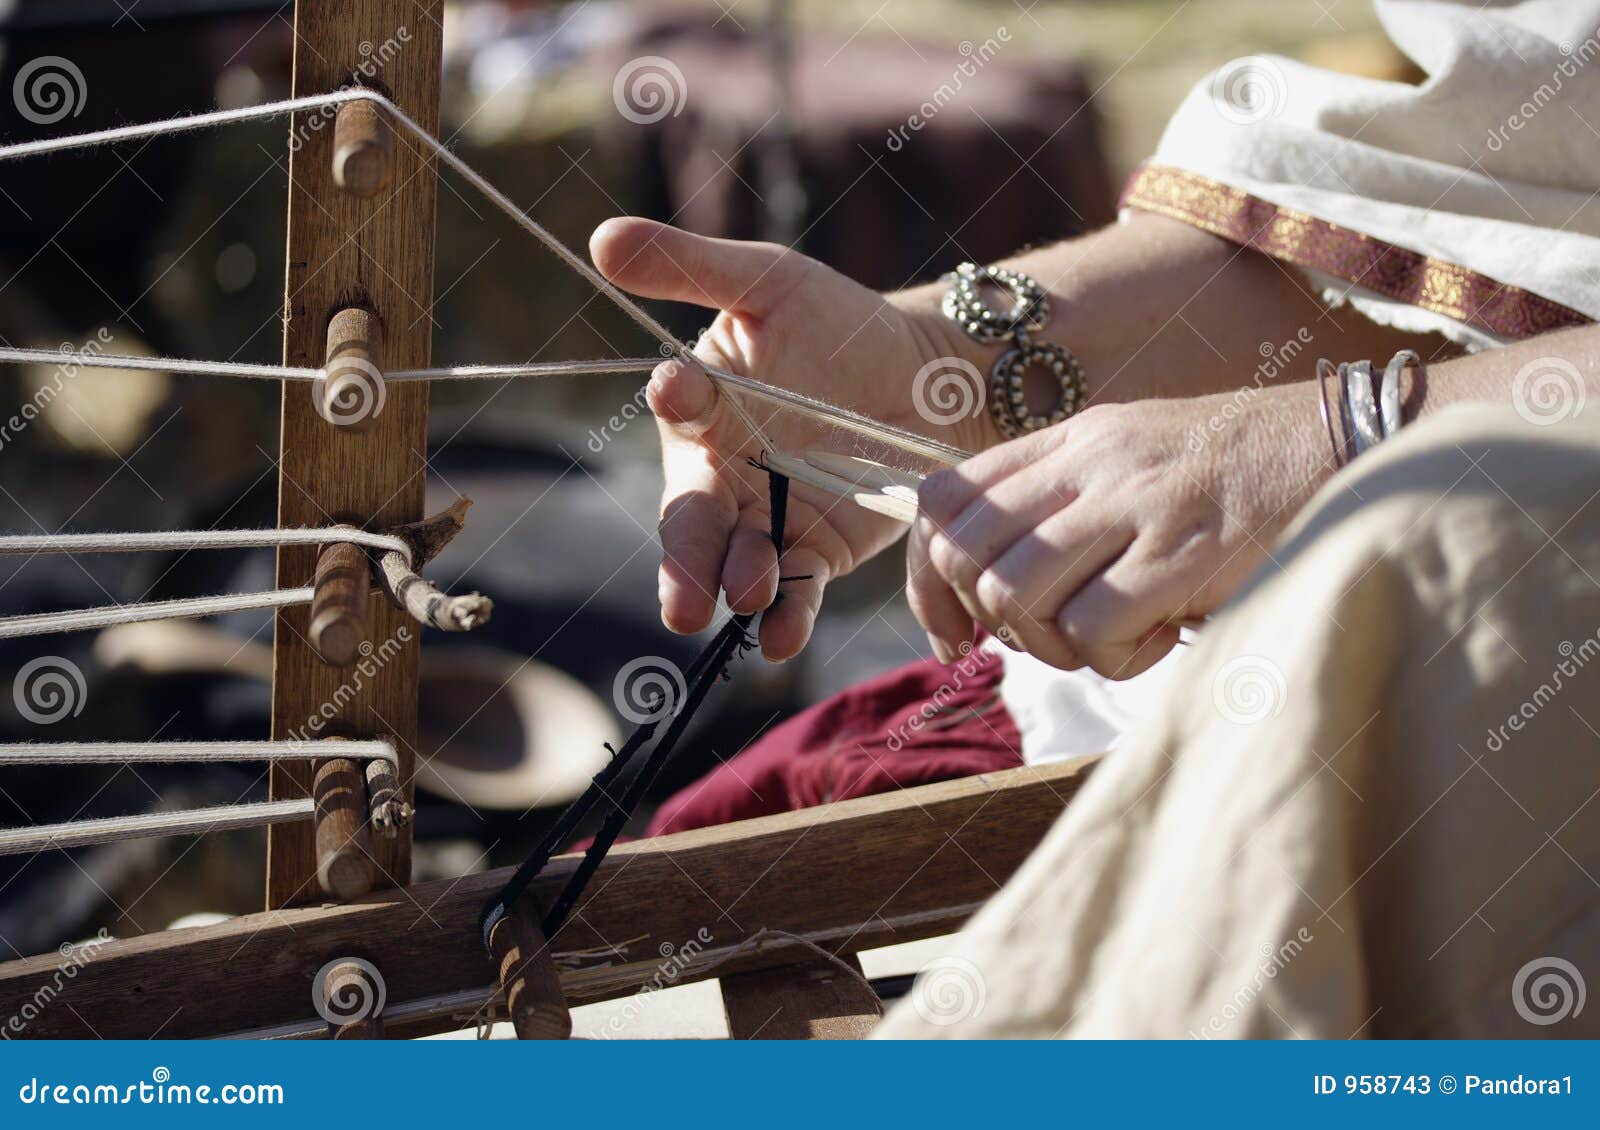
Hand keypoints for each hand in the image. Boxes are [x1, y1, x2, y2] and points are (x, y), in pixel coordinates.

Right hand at [590, 218, 992, 658]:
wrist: (925, 378)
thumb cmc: (837, 323)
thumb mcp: (768, 281)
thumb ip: (690, 267)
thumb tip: (599, 238)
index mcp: (700, 409)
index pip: (682, 412)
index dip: (681, 401)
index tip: (680, 386)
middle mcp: (721, 475)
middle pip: (692, 519)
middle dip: (685, 556)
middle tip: (683, 595)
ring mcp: (765, 522)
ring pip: (735, 564)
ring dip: (736, 583)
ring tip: (749, 591)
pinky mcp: (814, 557)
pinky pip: (794, 593)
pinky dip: (786, 620)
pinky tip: (782, 638)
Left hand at [907, 384, 1332, 676]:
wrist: (1338, 443)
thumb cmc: (1229, 472)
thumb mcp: (1128, 460)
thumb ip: (1056, 504)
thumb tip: (984, 591)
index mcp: (1066, 442)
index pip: (942, 502)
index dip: (928, 580)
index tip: (955, 633)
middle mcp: (1088, 464)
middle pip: (967, 556)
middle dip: (993, 622)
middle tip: (1049, 637)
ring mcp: (1133, 503)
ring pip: (1017, 595)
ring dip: (1050, 645)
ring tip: (1109, 638)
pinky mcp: (1182, 551)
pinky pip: (1093, 628)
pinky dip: (1113, 657)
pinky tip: (1159, 640)